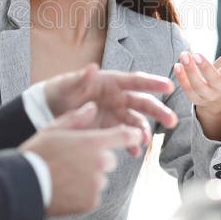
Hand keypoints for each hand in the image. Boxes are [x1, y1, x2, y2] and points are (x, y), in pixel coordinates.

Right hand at [20, 102, 142, 215]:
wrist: (24, 186)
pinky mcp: (91, 201)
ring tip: (66, 177)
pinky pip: (93, 195)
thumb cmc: (36, 154)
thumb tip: (92, 107)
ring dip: (90, 177)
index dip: (133, 135)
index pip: (124, 136)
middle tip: (74, 162)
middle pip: (109, 159)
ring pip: (100, 178)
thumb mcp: (53, 130)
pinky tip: (66, 189)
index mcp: (92, 142)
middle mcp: (99, 163)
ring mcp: (97, 184)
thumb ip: (77, 118)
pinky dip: (84, 194)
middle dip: (98, 160)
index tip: (136, 136)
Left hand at [43, 65, 177, 154]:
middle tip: (172, 121)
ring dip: (143, 131)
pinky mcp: (110, 129)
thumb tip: (92, 67)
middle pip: (142, 103)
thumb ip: (80, 78)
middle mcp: (118, 97)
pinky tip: (134, 152)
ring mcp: (115, 114)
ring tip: (144, 141)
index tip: (169, 85)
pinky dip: (131, 144)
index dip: (153, 82)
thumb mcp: (67, 84)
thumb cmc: (60, 91)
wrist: (48, 110)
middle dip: (158, 111)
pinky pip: (125, 136)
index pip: (136, 81)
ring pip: (136, 122)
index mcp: (111, 82)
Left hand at [174, 37, 220, 116]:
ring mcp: (207, 96)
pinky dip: (181, 79)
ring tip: (183, 55)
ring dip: (190, 71)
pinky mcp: (196, 99)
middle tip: (196, 54)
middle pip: (213, 81)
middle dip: (205, 68)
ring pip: (198, 86)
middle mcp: (220, 89)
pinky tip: (177, 65)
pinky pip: (187, 91)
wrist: (219, 96)